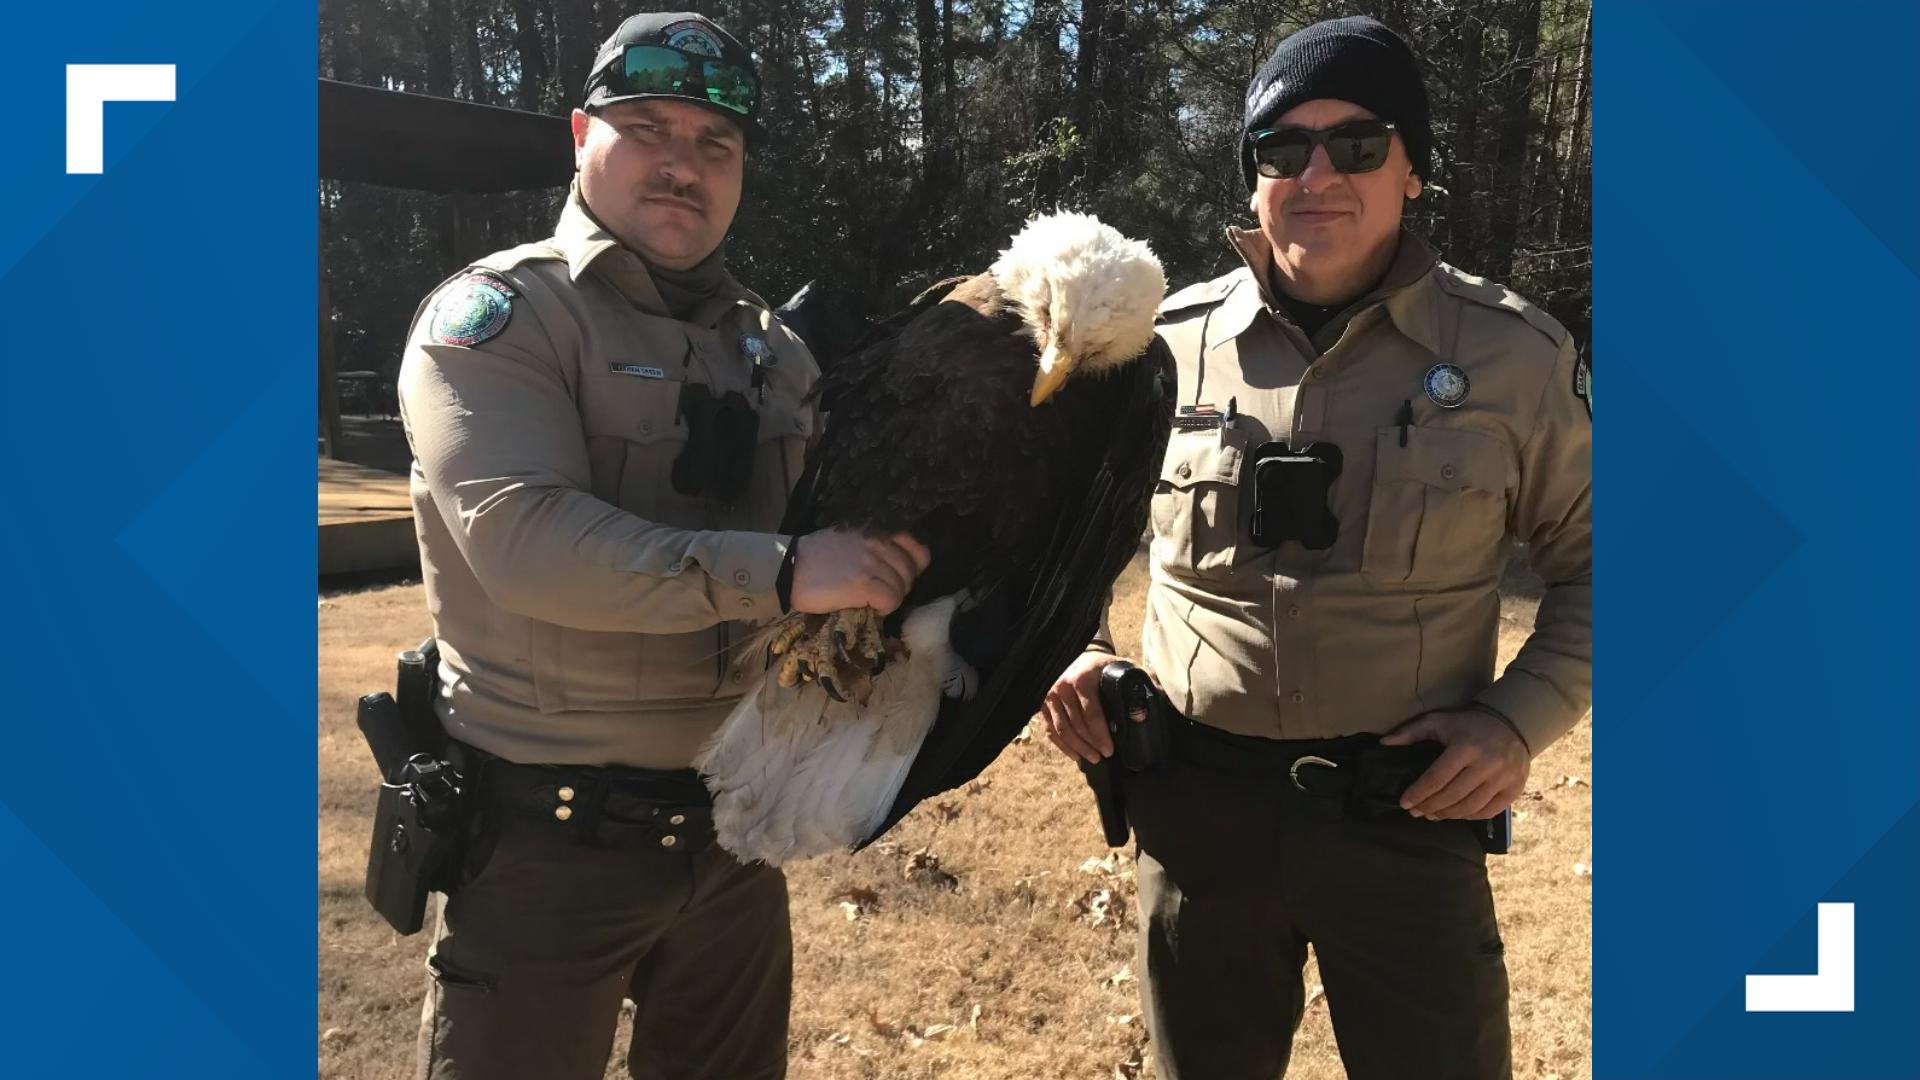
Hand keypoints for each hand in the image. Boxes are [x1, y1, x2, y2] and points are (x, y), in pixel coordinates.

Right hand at [788, 529, 930, 614]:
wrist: (787, 570)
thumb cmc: (812, 557)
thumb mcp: (846, 539)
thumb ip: (870, 546)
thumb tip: (891, 565)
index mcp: (874, 531)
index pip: (915, 547)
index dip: (913, 566)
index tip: (901, 576)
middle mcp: (876, 543)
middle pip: (909, 571)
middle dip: (900, 586)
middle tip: (882, 594)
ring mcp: (871, 564)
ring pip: (901, 588)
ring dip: (890, 599)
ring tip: (872, 602)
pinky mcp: (864, 584)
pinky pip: (891, 600)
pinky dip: (884, 608)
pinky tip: (870, 608)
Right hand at [1040, 650, 1136, 763]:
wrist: (1080, 656)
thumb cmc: (1104, 667)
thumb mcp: (1123, 669)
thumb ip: (1139, 685)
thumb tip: (1152, 707)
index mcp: (1083, 678)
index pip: (1091, 714)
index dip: (1100, 735)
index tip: (1109, 750)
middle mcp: (1063, 686)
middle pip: (1076, 725)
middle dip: (1090, 745)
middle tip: (1102, 757)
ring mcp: (1050, 695)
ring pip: (1061, 730)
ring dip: (1077, 748)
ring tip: (1092, 758)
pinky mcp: (1043, 703)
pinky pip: (1050, 729)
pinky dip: (1062, 745)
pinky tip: (1075, 755)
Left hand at [1382, 709, 1530, 820]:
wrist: (1511, 723)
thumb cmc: (1468, 725)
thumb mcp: (1439, 722)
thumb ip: (1410, 732)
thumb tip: (1384, 743)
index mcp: (1465, 747)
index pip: (1436, 778)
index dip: (1418, 793)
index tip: (1404, 803)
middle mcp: (1487, 764)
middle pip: (1452, 796)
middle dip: (1429, 807)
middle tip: (1416, 812)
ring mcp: (1504, 778)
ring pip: (1469, 807)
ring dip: (1447, 815)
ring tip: (1432, 814)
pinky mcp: (1515, 788)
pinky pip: (1488, 811)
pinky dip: (1469, 816)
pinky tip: (1456, 814)